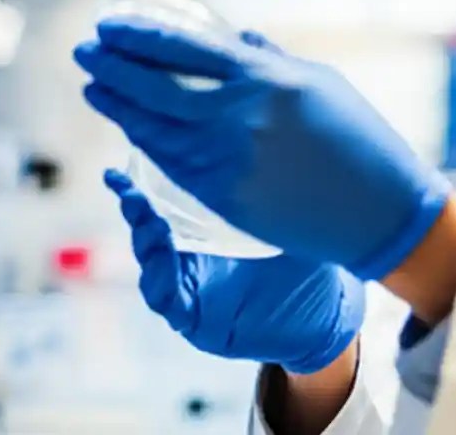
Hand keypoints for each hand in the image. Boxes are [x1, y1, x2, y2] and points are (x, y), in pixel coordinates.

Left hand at [75, 20, 453, 279]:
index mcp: (264, 78)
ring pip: (154, 128)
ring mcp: (227, 159)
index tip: (110, 24)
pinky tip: (128, 129)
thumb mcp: (320, 83)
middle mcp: (238, 115)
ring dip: (118, 106)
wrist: (379, 210)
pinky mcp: (224, 197)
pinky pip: (170, 164)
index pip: (183, 46)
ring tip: (92, 87)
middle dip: (112, 66)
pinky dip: (144, 143)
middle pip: (154, 86)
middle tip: (85, 52)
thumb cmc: (360, 140)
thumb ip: (271, 61)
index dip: (138, 34)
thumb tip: (237, 38)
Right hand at [105, 169, 363, 373]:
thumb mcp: (287, 217)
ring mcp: (193, 293)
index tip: (122, 170)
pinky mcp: (200, 324)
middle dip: (135, 211)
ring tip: (148, 221)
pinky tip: (162, 263)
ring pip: (153, 269)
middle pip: (149, 234)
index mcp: (206, 234)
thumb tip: (257, 132)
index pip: (162, 208)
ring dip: (145, 243)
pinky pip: (170, 304)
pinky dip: (161, 282)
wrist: (333, 313)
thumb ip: (265, 188)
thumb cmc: (309, 260)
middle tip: (128, 190)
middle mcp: (192, 262)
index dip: (138, 190)